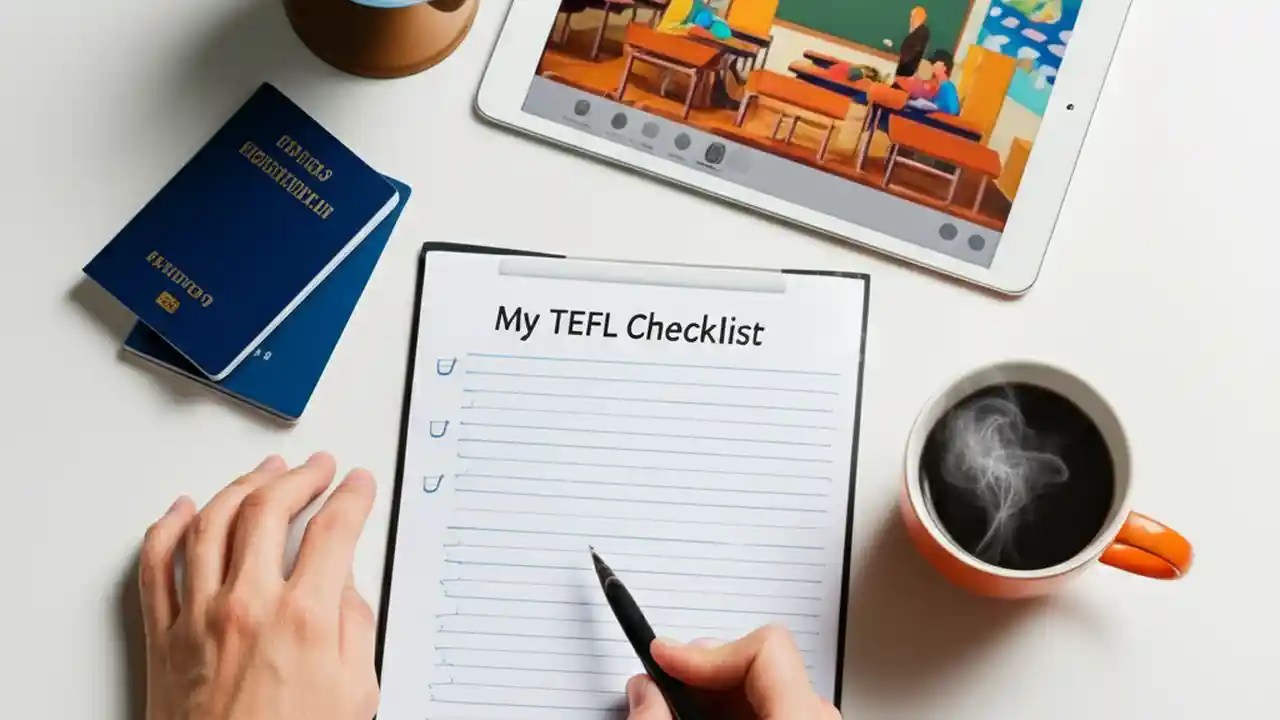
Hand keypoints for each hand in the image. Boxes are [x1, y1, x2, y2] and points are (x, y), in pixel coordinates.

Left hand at [137, 453, 379, 719]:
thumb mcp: (354, 690)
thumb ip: (353, 625)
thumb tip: (343, 581)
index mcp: (303, 618)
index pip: (333, 531)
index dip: (352, 498)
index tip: (358, 486)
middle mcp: (247, 606)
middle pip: (269, 510)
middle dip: (299, 478)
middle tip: (317, 470)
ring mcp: (198, 617)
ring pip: (212, 523)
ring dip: (242, 485)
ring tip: (264, 473)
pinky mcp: (163, 637)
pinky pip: (157, 565)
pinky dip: (168, 527)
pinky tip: (184, 509)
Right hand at [625, 625, 840, 719]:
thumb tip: (645, 692)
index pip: (765, 649)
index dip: (705, 652)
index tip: (663, 657)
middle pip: (763, 668)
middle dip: (706, 674)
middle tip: (664, 691)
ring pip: (768, 690)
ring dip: (717, 696)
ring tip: (681, 714)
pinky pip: (777, 710)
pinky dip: (737, 714)